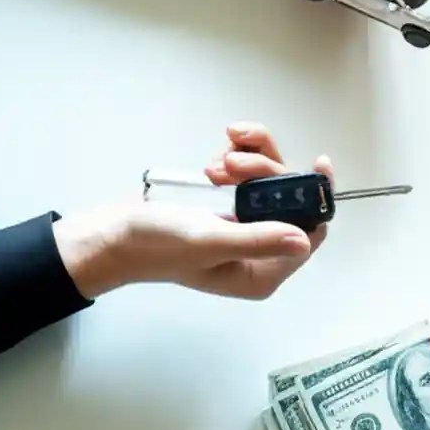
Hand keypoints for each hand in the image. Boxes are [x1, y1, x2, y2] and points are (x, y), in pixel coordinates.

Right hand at [53, 122, 330, 299]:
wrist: (111, 232)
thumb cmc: (155, 244)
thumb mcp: (208, 241)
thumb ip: (258, 239)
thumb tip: (304, 240)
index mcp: (262, 272)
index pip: (310, 233)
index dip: (317, 197)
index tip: (315, 161)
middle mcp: (258, 251)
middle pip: (290, 198)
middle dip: (266, 172)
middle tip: (231, 165)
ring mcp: (243, 224)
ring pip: (269, 178)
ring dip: (248, 160)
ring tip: (214, 165)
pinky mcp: (227, 203)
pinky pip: (249, 171)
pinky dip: (236, 156)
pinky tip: (214, 159)